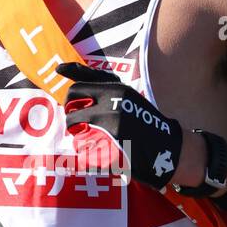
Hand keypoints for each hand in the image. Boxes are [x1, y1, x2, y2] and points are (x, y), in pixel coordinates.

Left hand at [57, 61, 183, 189]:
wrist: (166, 147)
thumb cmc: (139, 115)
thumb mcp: (121, 90)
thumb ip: (94, 78)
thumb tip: (59, 68)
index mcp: (114, 90)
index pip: (74, 91)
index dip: (70, 102)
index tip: (76, 108)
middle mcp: (112, 108)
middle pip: (71, 114)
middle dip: (72, 122)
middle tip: (81, 127)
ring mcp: (112, 131)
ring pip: (76, 135)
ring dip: (79, 139)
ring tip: (92, 141)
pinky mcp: (113, 151)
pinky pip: (84, 155)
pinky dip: (88, 158)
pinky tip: (100, 155)